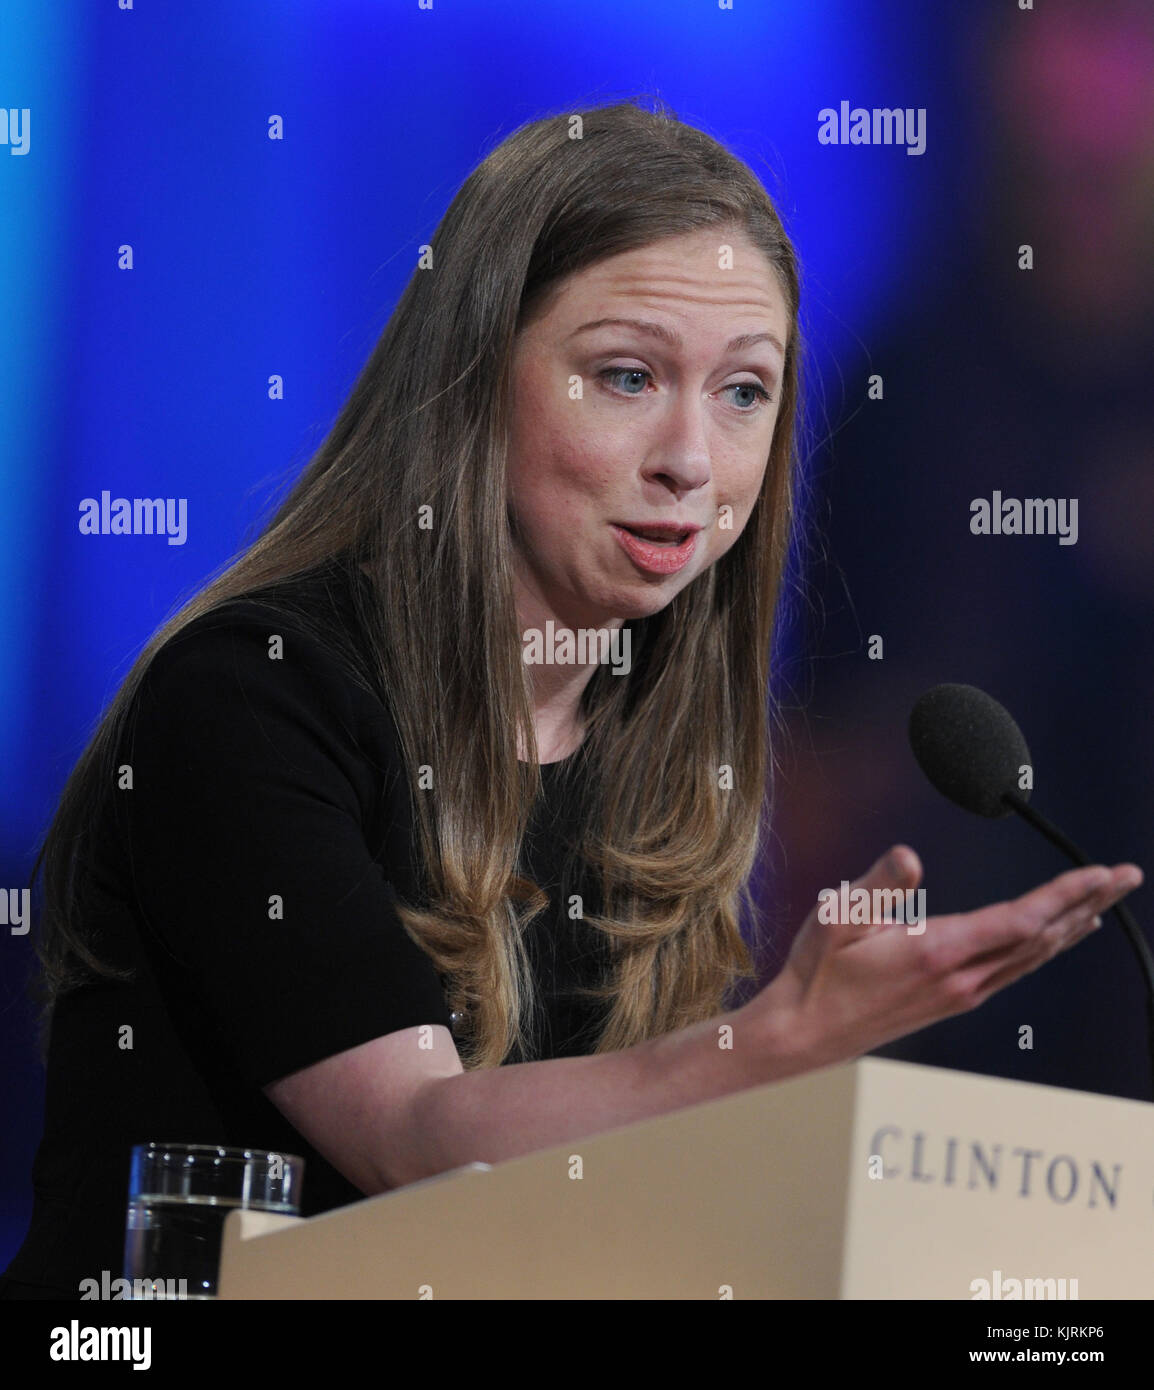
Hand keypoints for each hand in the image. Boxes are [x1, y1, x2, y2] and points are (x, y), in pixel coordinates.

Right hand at [750, 846, 1143, 1072]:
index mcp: (937, 952)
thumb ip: (877, 886)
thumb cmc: (816, 971)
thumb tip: (910, 856)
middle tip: (1128, 875)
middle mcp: (960, 978)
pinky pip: (1017, 968)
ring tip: (1106, 899)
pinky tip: (1057, 934)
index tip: (1101, 871)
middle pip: (1042, 937)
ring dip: (1075, 924)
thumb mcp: (835, 917)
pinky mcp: (954, 1000)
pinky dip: (1047, 945)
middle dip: (1089, 903)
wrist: (804, 1033)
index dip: (1066, 894)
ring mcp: (961, 994)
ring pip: (1034, 956)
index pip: (1020, 919)